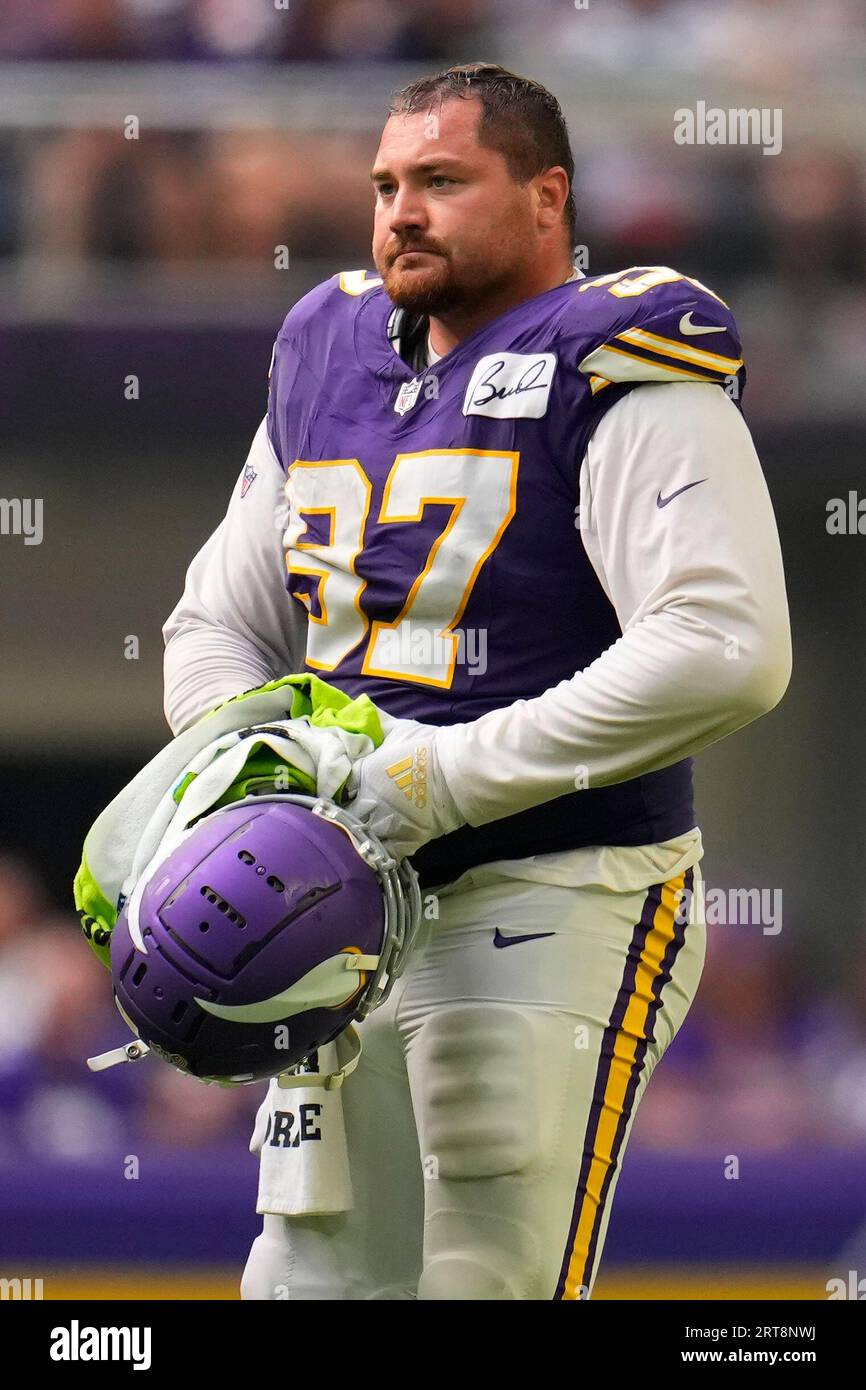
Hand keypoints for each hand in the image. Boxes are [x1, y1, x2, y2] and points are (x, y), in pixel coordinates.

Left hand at [345, 718, 464, 859]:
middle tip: (344, 813)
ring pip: (357, 837)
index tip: (338, 789)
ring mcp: (385, 823)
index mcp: (363, 774)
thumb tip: (357, 707)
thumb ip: (376, 722)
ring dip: (355, 836)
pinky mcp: (403, 841)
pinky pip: (381, 854)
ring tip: (355, 836)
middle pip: (342, 813)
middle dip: (342, 813)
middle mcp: (368, 800)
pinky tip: (373, 852)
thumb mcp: (399, 729)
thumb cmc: (428, 747)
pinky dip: (376, 854)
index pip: (335, 785)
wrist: (458, 773)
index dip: (335, 787)